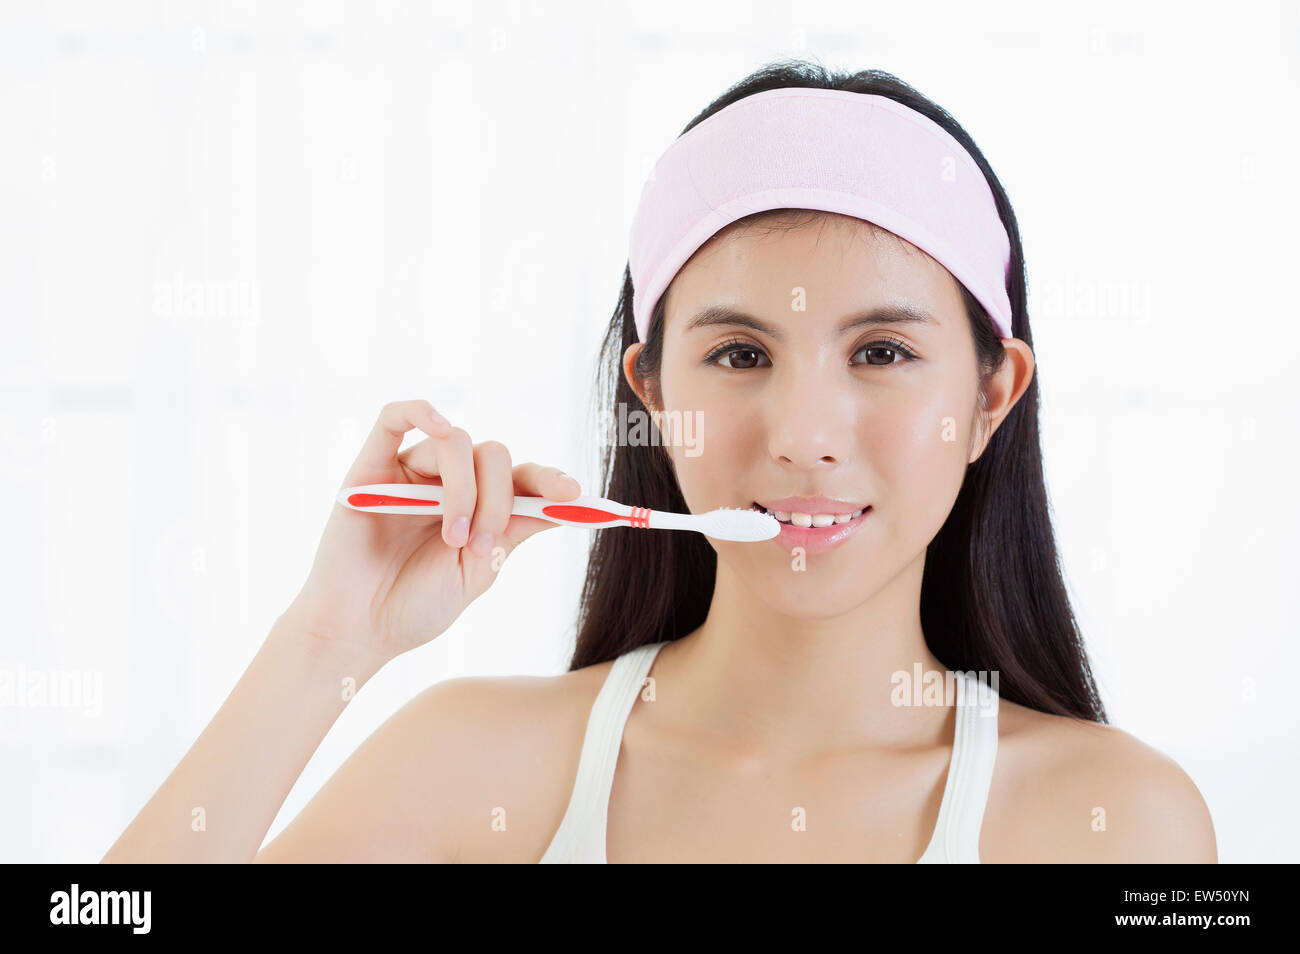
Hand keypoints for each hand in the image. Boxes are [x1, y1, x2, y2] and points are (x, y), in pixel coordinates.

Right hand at [280, 399, 580, 667]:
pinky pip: (395, 417)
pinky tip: (439, 425)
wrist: (360, 631)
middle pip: (493, 455)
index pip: (521, 477)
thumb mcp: (479, 570)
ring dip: (464, 490)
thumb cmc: (415, 606)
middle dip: (498, 499)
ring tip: (453, 538)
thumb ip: (514, 531)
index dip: (550, 480)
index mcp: (478, 506)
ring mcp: (410, 473)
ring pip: (455, 443)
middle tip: (480, 544)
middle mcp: (447, 483)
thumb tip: (562, 504)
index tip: (574, 495)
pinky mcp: (370, 467)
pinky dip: (420, 411)